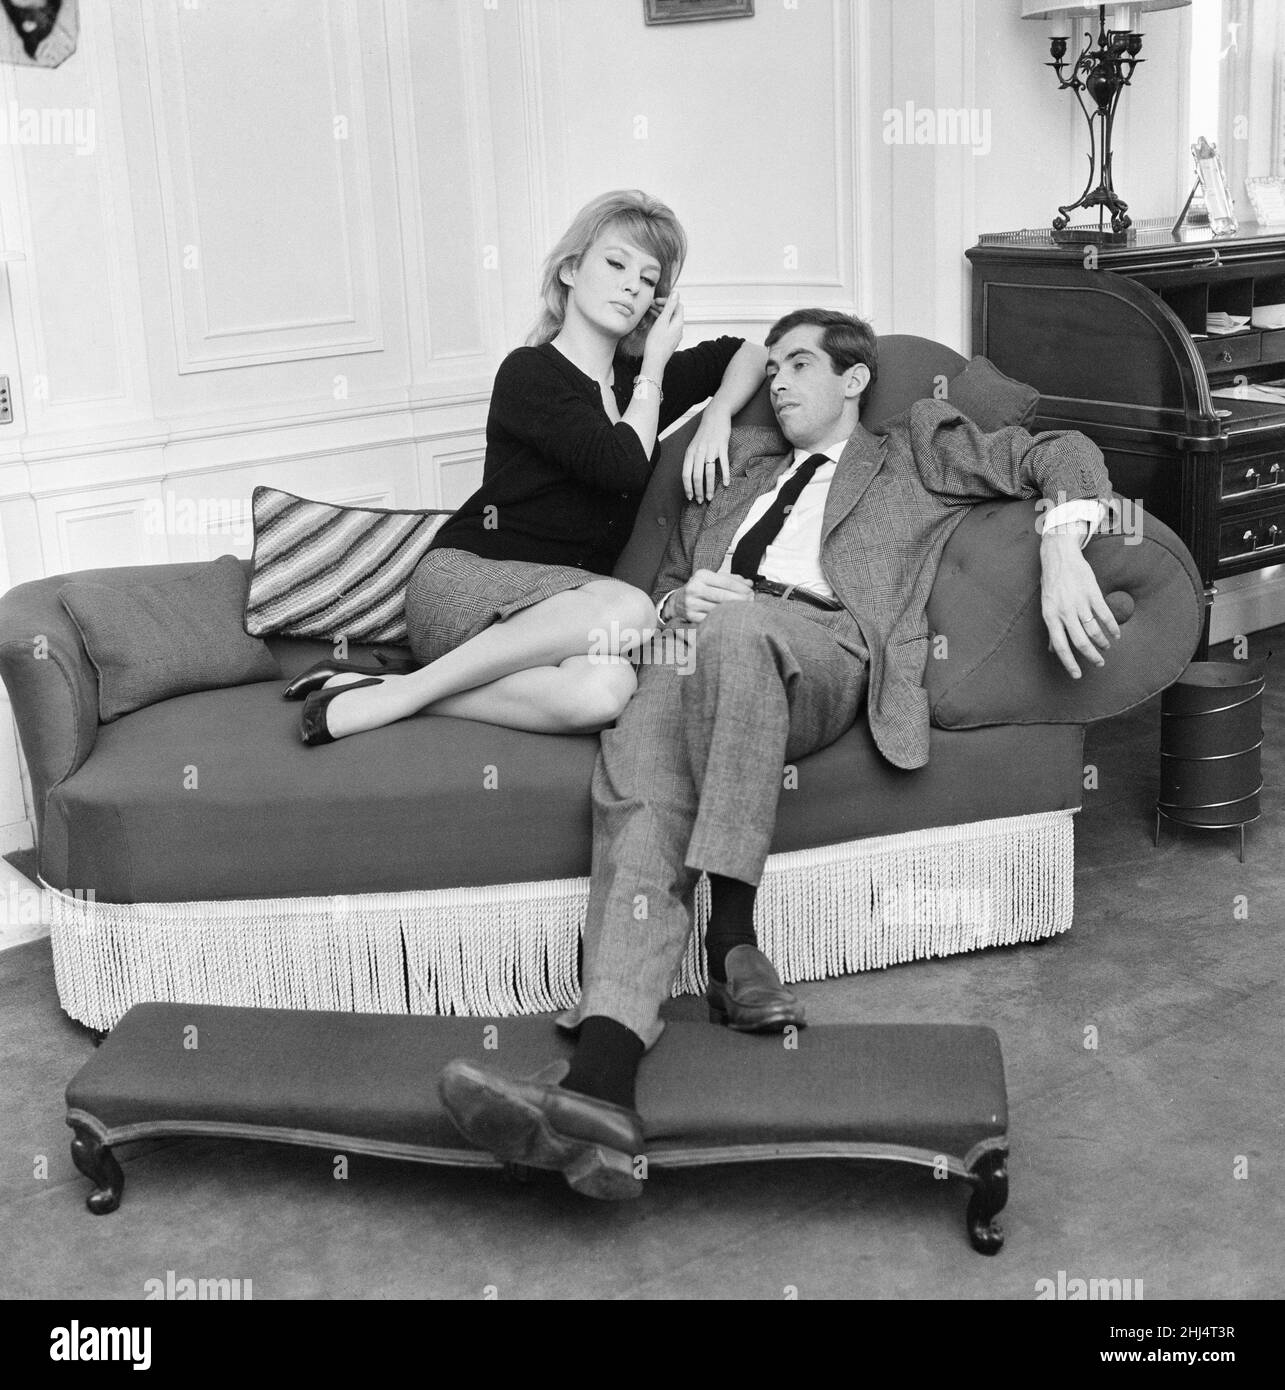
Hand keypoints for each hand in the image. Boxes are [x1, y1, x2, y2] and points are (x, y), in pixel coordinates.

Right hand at [641, 292, 683, 372]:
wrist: (654, 362)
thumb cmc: (656, 343)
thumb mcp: (662, 321)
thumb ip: (669, 306)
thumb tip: (676, 293)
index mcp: (678, 323)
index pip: (678, 306)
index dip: (668, 300)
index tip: (657, 300)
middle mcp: (679, 330)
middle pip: (674, 313)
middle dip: (663, 306)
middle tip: (652, 304)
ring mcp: (675, 336)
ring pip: (669, 320)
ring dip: (661, 314)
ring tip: (650, 311)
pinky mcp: (669, 341)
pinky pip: (667, 327)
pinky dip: (661, 322)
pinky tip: (653, 322)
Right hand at [672, 568, 753, 623]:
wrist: (678, 601)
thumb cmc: (700, 588)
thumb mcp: (713, 579)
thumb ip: (732, 579)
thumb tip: (749, 583)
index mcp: (701, 575)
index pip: (726, 581)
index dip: (740, 587)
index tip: (750, 591)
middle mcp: (694, 588)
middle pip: (723, 596)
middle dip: (740, 599)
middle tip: (751, 601)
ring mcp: (691, 603)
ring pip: (718, 608)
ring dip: (733, 610)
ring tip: (744, 609)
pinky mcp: (691, 616)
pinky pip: (711, 618)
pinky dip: (722, 618)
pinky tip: (731, 617)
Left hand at [682, 405, 731, 501]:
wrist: (715, 417)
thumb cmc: (704, 434)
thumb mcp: (694, 447)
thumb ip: (692, 460)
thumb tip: (691, 479)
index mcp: (690, 453)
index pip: (686, 474)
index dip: (687, 487)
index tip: (690, 498)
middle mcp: (698, 452)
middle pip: (696, 476)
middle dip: (698, 491)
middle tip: (701, 501)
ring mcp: (710, 449)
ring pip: (708, 472)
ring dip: (709, 487)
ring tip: (711, 497)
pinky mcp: (722, 446)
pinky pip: (723, 463)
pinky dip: (725, 475)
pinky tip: (726, 484)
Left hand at [1039, 534, 1120, 677]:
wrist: (1060, 558)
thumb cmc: (1052, 585)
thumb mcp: (1046, 607)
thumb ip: (1052, 629)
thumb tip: (1052, 650)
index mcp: (1050, 617)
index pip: (1060, 646)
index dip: (1069, 663)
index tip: (1077, 675)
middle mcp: (1064, 612)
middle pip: (1080, 642)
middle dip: (1091, 656)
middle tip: (1099, 664)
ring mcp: (1079, 603)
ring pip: (1094, 630)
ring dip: (1102, 642)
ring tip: (1107, 648)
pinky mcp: (1092, 593)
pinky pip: (1105, 615)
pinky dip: (1112, 627)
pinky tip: (1116, 634)